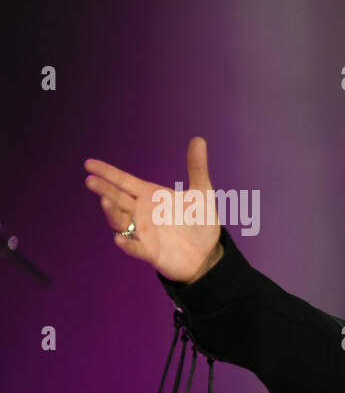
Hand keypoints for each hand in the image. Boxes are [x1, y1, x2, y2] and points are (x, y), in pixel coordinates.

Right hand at [84, 137, 222, 284]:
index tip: (89, 164)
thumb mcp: (202, 193)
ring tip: (106, 201)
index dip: (107, 173)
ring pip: (120, 221)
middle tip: (91, 180)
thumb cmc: (200, 222)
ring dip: (112, 212)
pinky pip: (134, 247)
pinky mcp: (150, 252)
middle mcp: (141, 212)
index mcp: (150, 196)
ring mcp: (143, 233)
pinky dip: (127, 243)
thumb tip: (199, 139)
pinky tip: (120, 239)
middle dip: (104, 189)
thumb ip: (197, 168)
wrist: (209, 253)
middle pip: (118, 199)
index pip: (124, 181)